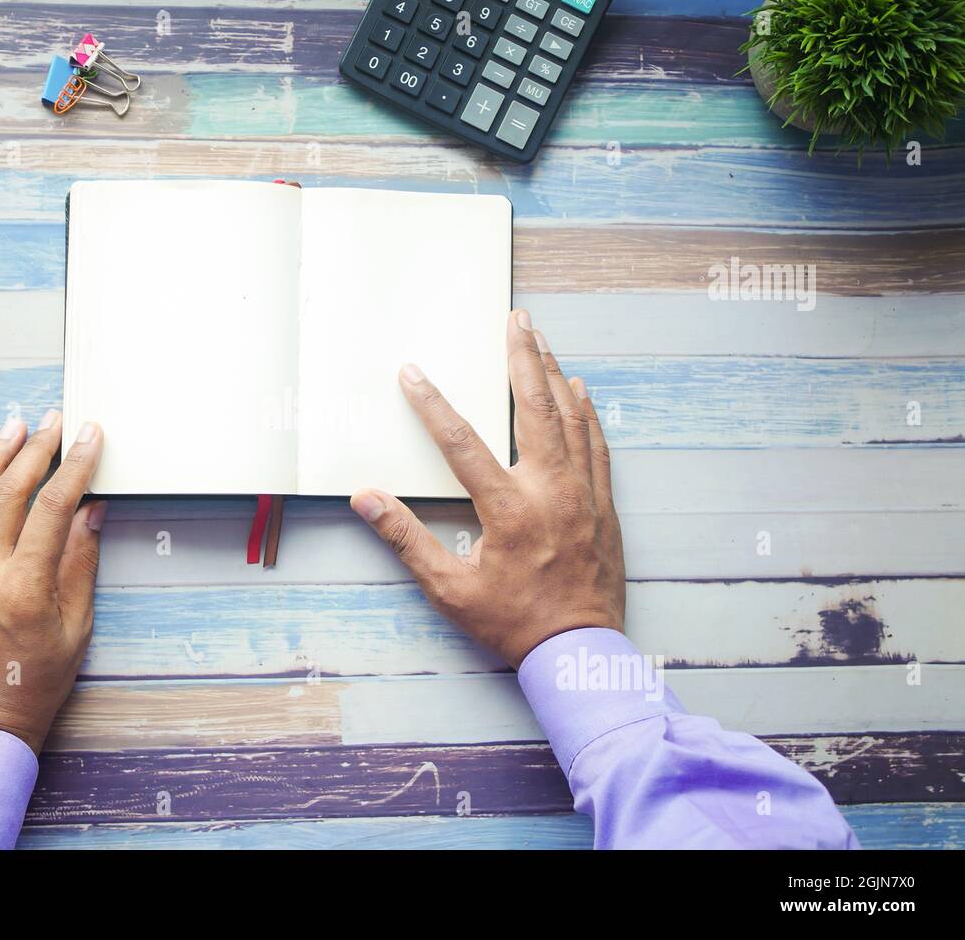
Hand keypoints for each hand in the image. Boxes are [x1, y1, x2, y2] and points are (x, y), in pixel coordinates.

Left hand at [0, 411, 105, 753]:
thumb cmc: (33, 686)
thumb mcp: (75, 630)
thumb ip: (80, 566)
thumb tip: (90, 512)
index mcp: (24, 586)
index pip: (53, 506)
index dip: (74, 464)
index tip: (87, 435)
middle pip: (7, 492)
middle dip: (34, 449)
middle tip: (52, 420)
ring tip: (11, 428)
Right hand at [351, 310, 624, 667]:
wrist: (579, 651)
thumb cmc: (512, 623)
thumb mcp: (449, 589)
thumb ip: (407, 538)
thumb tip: (366, 499)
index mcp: (509, 510)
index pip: (462, 443)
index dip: (432, 404)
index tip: (411, 373)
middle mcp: (551, 491)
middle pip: (534, 407)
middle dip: (522, 357)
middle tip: (515, 318)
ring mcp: (584, 494)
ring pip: (570, 418)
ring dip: (554, 374)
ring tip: (541, 339)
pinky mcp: (604, 504)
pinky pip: (597, 445)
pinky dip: (586, 413)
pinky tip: (579, 390)